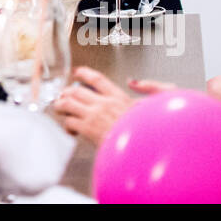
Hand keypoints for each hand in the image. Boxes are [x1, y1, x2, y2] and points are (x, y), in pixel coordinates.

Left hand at [53, 67, 174, 144]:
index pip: (97, 79)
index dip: (84, 73)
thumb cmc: (153, 130)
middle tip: (63, 96)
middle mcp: (104, 103)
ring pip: (67, 103)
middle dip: (66, 92)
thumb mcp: (160, 103)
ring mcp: (94, 115)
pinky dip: (66, 126)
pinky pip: (69, 122)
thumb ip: (150, 88)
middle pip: (76, 90)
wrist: (146, 148)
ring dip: (61, 106)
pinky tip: (71, 131)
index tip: (77, 72)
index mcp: (119, 97)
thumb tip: (133, 82)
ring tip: (60, 110)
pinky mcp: (88, 129)